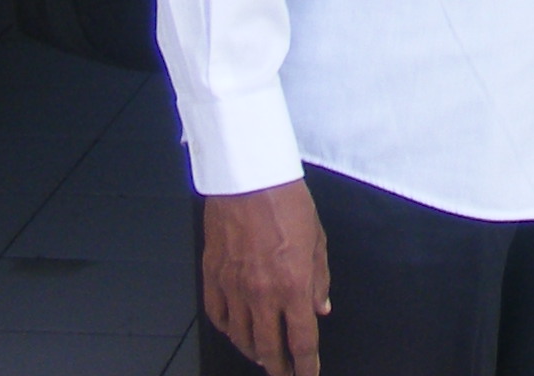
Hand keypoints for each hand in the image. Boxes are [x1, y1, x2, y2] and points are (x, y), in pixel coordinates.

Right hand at [202, 178, 331, 375]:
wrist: (248, 178)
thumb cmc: (286, 201)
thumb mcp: (317, 240)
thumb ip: (319, 279)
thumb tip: (320, 308)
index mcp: (293, 285)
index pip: (301, 341)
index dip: (306, 365)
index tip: (308, 375)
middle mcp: (262, 293)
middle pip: (267, 348)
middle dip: (278, 367)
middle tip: (283, 373)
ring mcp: (233, 287)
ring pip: (240, 337)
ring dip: (253, 351)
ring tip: (262, 355)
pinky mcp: (213, 276)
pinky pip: (218, 316)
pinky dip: (227, 329)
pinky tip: (235, 330)